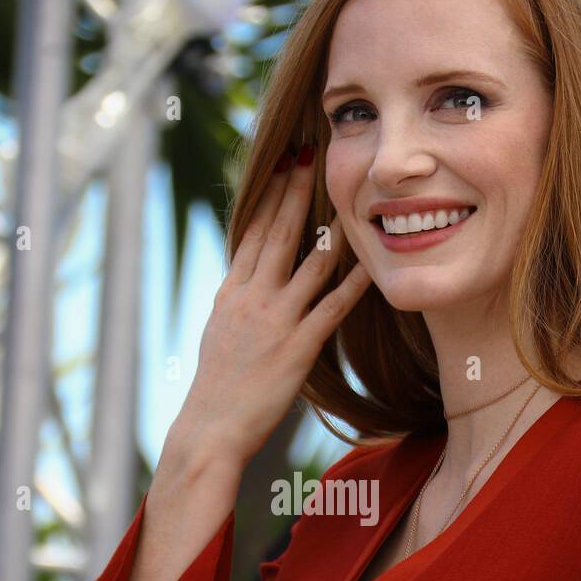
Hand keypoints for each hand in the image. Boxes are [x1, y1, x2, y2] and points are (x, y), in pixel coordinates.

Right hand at [170, 146, 371, 468]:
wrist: (210, 428)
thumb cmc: (217, 391)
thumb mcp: (219, 335)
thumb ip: (238, 305)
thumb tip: (249, 283)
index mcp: (231, 293)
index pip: (251, 232)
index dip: (269, 194)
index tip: (282, 162)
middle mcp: (252, 298)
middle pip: (277, 233)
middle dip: (295, 190)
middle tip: (310, 152)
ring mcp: (275, 320)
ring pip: (307, 261)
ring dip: (328, 224)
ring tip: (345, 190)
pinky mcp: (298, 347)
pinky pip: (332, 307)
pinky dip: (353, 283)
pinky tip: (370, 261)